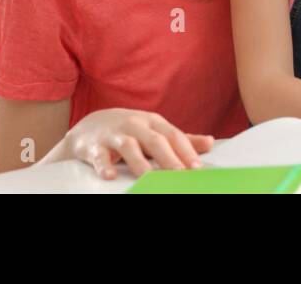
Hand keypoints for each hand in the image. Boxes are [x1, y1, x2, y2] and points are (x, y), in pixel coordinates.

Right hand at [58, 109, 213, 178]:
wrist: (90, 125)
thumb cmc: (130, 130)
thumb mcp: (155, 131)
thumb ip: (181, 140)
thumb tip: (210, 143)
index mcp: (153, 122)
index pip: (173, 136)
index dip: (186, 151)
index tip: (197, 168)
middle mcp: (135, 125)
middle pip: (154, 140)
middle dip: (168, 158)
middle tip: (179, 174)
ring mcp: (114, 134)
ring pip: (128, 146)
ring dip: (139, 162)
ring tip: (148, 177)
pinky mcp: (94, 146)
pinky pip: (99, 156)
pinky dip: (104, 166)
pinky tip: (111, 176)